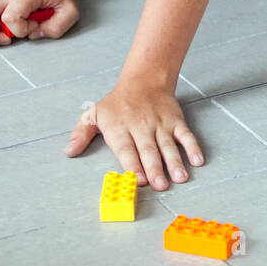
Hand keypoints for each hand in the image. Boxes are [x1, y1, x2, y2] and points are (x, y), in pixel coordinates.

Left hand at [64, 76, 203, 189]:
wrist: (144, 80)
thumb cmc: (117, 102)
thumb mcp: (93, 114)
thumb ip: (81, 134)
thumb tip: (69, 151)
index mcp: (119, 128)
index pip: (126, 149)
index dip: (133, 165)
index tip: (138, 180)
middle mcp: (141, 127)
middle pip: (149, 150)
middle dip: (155, 168)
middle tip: (160, 185)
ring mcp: (160, 124)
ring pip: (168, 145)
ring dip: (175, 162)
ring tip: (180, 178)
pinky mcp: (175, 121)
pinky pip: (186, 135)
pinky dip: (193, 147)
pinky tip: (197, 160)